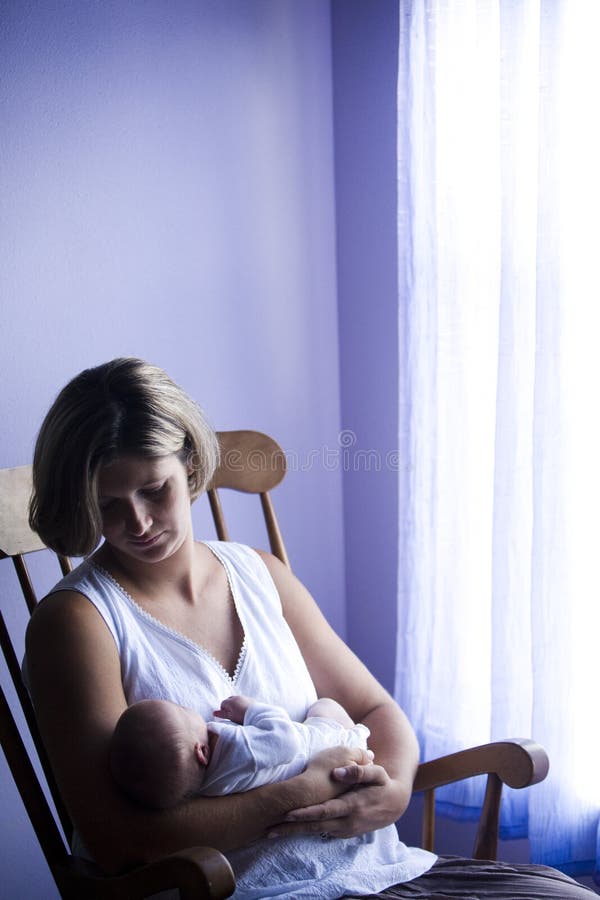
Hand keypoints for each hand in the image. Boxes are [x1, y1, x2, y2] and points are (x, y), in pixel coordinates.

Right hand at [213, 694, 252, 723]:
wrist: (256, 715)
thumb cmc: (242, 716)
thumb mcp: (231, 717)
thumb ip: (222, 714)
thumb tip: (213, 713)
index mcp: (231, 701)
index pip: (222, 703)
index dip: (222, 710)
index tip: (225, 715)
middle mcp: (237, 697)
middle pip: (229, 700)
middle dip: (229, 706)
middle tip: (231, 714)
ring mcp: (244, 697)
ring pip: (237, 700)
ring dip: (235, 705)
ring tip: (238, 713)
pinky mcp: (251, 699)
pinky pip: (244, 701)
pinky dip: (242, 704)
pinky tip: (245, 711)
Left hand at [270, 753, 406, 839]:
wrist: (395, 805)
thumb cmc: (383, 785)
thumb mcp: (377, 774)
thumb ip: (359, 771)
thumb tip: (338, 772)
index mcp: (352, 806)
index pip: (324, 812)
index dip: (305, 814)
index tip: (287, 813)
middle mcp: (347, 822)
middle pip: (315, 827)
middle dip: (291, 828)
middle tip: (269, 828)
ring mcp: (345, 830)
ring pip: (316, 832)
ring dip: (295, 832)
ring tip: (272, 831)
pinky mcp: (344, 832)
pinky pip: (322, 832)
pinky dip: (306, 831)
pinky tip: (289, 829)